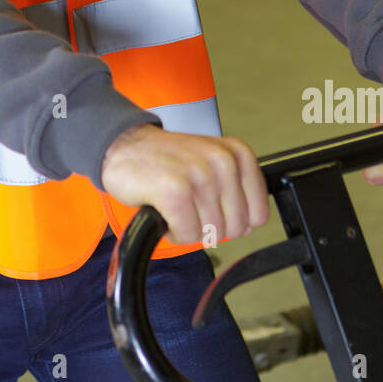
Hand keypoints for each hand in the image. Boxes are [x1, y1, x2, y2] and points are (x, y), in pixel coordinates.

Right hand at [100, 123, 269, 244]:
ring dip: (188, 228)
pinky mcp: (176, 191)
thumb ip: (236, 190)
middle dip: (209, 226)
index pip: (259, 213)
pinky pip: (187, 235)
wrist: (123, 146)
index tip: (212, 206)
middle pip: (235, 228)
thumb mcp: (212, 163)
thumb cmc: (167, 160)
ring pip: (211, 233)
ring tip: (174, 204)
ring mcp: (200, 175)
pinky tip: (163, 210)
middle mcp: (223, 161)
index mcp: (238, 154)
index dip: (233, 220)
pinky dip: (173, 231)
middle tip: (189, 205)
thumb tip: (249, 225)